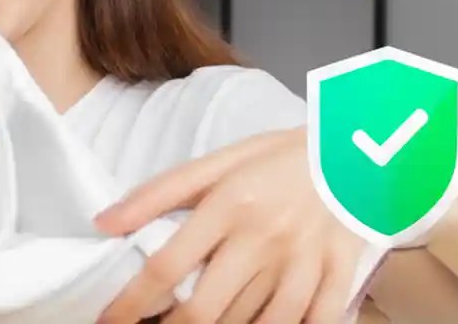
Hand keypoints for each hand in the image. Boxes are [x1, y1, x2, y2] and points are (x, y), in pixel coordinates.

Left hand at [94, 128, 367, 323]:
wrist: (353, 150)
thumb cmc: (274, 159)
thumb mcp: (215, 164)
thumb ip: (158, 193)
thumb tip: (104, 223)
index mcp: (228, 205)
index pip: (168, 266)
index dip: (132, 301)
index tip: (109, 320)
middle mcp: (264, 238)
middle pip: (206, 308)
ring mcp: (304, 262)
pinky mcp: (339, 276)